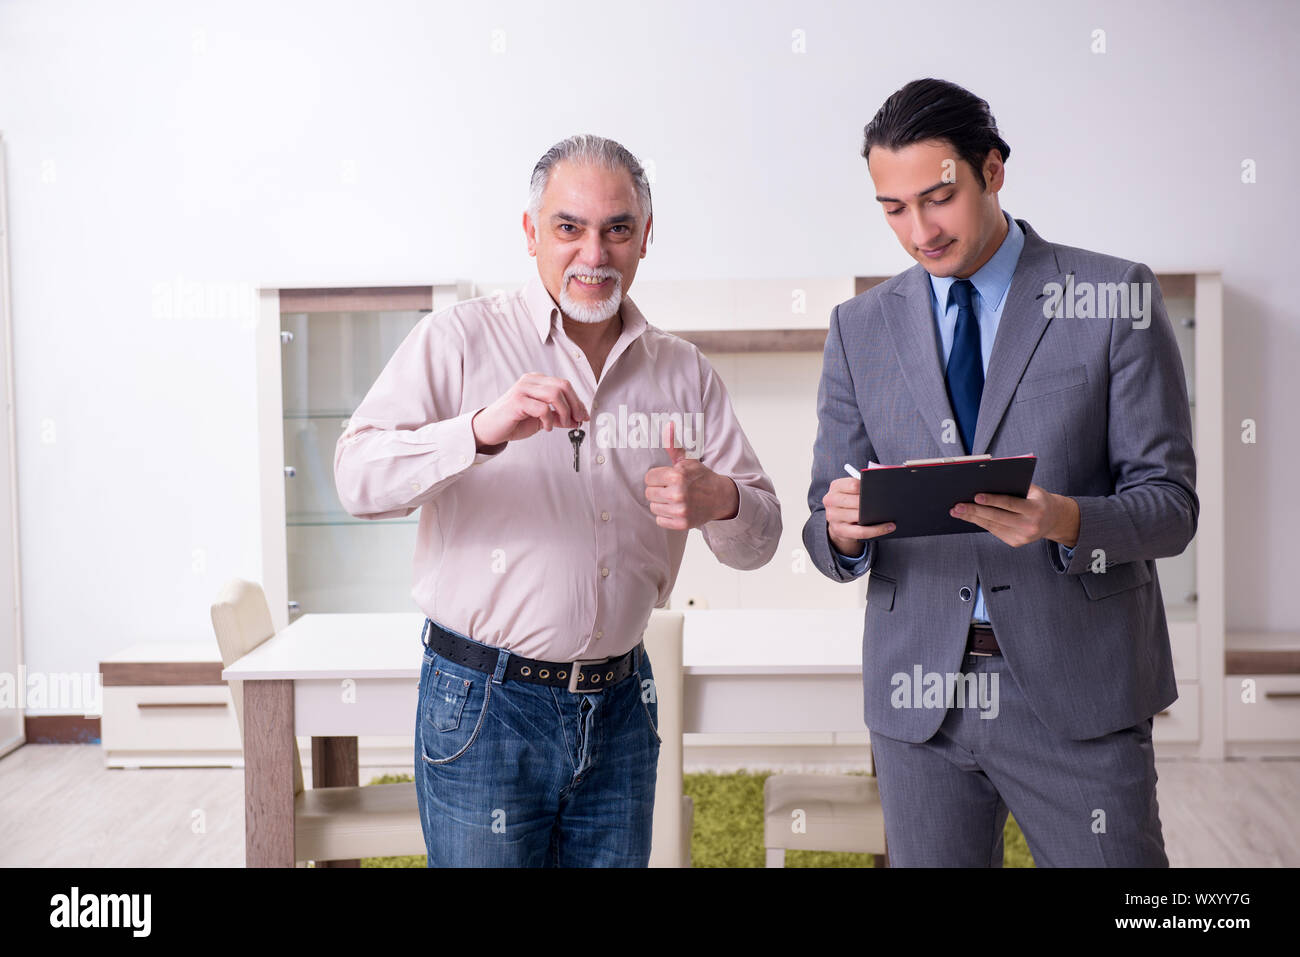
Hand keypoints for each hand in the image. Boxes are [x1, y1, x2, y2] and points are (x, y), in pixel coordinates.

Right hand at [471, 373, 588, 451]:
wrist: (490, 429)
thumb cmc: (513, 421)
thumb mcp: (542, 419)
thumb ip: (558, 417)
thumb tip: (578, 420)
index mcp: (537, 381)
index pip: (564, 385)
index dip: (578, 401)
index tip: (583, 416)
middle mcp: (530, 381)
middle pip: (563, 386)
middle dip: (574, 405)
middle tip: (576, 420)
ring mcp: (523, 389)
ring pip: (555, 394)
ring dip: (563, 412)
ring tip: (560, 424)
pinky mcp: (517, 401)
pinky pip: (542, 407)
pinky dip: (548, 419)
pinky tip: (545, 427)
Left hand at [643, 420, 738, 529]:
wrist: (720, 497)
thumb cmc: (701, 477)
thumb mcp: (688, 461)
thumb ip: (674, 446)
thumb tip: (668, 425)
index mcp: (677, 476)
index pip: (648, 478)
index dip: (657, 478)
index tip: (668, 479)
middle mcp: (678, 493)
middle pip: (649, 493)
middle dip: (658, 490)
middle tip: (672, 489)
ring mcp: (680, 510)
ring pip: (654, 507)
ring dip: (662, 504)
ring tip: (675, 499)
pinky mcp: (682, 524)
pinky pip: (660, 520)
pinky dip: (666, 516)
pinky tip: (677, 509)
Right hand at [821, 475, 895, 556]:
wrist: (837, 521)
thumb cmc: (849, 503)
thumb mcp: (851, 491)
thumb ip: (862, 487)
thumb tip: (883, 488)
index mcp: (835, 486)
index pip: (852, 484)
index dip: (867, 487)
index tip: (879, 490)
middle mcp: (830, 500)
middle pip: (855, 501)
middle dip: (872, 503)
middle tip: (889, 504)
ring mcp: (832, 516)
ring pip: (858, 516)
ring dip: (877, 518)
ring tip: (893, 518)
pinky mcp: (838, 530)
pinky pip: (861, 532)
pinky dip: (877, 530)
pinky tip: (889, 527)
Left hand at [950, 482, 1079, 547]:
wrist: (1053, 520)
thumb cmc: (1038, 499)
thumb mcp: (1032, 490)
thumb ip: (1014, 485)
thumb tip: (986, 479)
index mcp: (1035, 509)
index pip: (1010, 504)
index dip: (992, 500)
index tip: (975, 497)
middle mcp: (1030, 525)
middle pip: (997, 517)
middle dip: (975, 511)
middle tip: (958, 506)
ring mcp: (1023, 537)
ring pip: (992, 526)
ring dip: (972, 518)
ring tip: (957, 511)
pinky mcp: (1016, 543)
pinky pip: (994, 531)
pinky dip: (980, 523)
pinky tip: (969, 517)